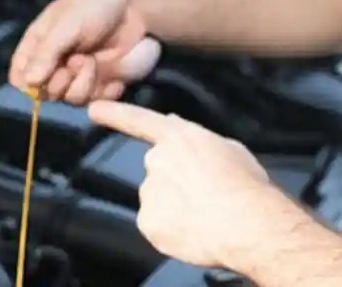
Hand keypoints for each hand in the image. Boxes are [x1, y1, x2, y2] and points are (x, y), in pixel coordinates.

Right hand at [9, 0, 161, 104]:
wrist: (136, 9)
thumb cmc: (96, 7)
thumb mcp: (67, 24)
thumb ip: (47, 52)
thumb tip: (29, 82)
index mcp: (39, 45)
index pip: (20, 74)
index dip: (26, 83)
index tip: (38, 83)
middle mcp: (55, 64)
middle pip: (45, 93)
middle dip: (60, 81)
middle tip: (75, 61)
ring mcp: (78, 76)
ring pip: (70, 99)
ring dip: (83, 83)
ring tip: (93, 61)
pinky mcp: (100, 84)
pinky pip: (96, 101)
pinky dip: (104, 90)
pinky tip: (111, 74)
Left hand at [87, 100, 294, 268]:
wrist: (246, 224)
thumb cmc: (246, 186)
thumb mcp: (230, 148)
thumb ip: (197, 138)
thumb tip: (176, 127)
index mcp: (178, 138)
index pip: (139, 121)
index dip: (115, 114)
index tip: (94, 110)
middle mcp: (156, 161)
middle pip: (158, 170)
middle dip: (175, 182)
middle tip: (204, 196)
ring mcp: (149, 192)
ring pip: (158, 200)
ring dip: (175, 207)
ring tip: (205, 215)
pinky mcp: (147, 222)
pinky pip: (156, 225)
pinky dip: (172, 230)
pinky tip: (195, 230)